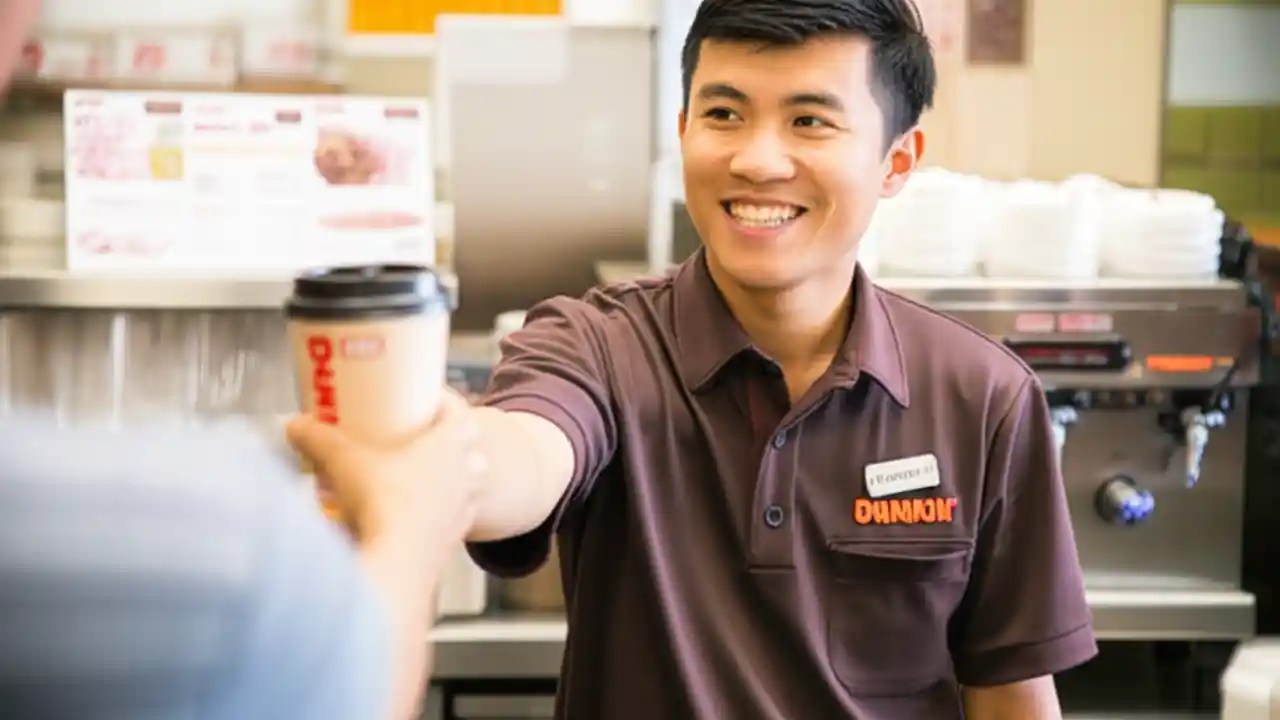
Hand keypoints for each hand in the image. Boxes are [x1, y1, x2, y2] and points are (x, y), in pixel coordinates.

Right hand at [285, 388, 487, 568]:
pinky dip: (436, 514)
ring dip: (445, 478)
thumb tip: (294, 425)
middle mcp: (468, 474)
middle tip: (416, 437)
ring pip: (464, 485)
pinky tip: (408, 517)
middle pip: (468, 447)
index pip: (460, 411)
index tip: (423, 398)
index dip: (443, 400)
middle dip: (445, 440)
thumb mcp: (344, 462)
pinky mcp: (454, 541)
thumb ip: (319, 439)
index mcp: (453, 444)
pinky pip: (452, 519)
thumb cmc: (382, 503)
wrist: (398, 565)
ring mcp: (465, 510)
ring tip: (414, 477)